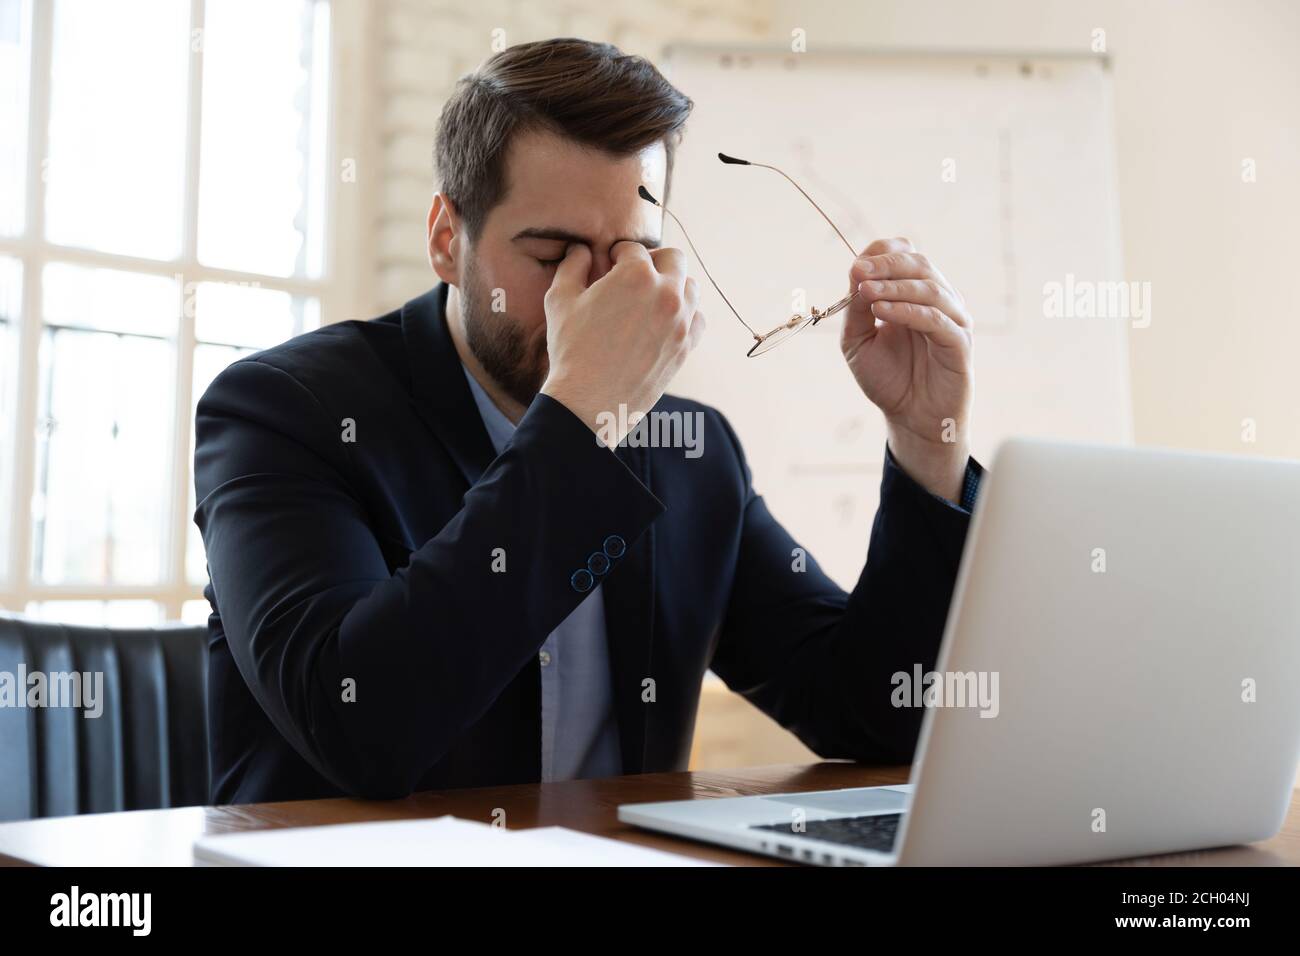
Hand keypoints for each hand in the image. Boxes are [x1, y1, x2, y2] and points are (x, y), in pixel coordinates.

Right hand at [540, 241, 704, 444]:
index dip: (617, 255)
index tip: (609, 264)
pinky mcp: (686, 347)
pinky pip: (698, 319)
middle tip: (634, 275)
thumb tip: (580, 250)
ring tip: (650, 298)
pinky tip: (665, 322)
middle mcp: (666, 293)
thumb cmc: (571, 349)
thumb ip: (572, 266)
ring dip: (673, 285)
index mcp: (636, 275)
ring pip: (690, 287)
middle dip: (653, 259)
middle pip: (673, 258)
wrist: (589, 402)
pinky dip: (686, 314)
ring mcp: (681, 322)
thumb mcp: (560, 300)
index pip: (633, 248)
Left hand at [842, 238, 972, 501]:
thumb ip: (856, 308)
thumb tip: (855, 270)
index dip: (882, 254)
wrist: (909, 417)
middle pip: (919, 264)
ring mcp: (952, 319)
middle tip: (860, 272)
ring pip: (929, 288)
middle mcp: (937, 300)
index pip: (905, 256)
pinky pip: (935, 318)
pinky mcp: (959, 342)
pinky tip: (882, 312)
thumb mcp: (858, 341)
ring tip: (866, 292)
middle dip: (887, 265)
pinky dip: (907, 311)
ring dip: (895, 287)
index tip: (856, 265)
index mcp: (914, 293)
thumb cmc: (888, 378)